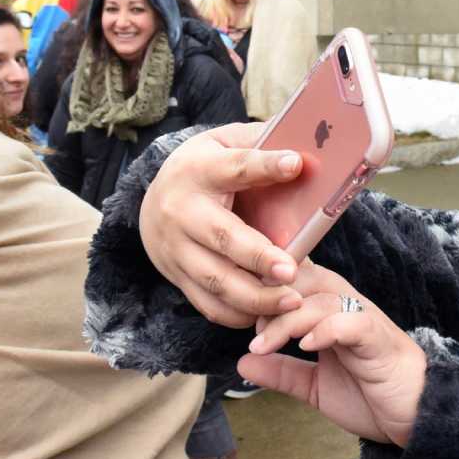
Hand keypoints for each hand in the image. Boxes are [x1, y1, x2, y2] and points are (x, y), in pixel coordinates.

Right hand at [140, 122, 305, 326]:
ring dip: (255, 296)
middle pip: (222, 237)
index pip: (235, 166)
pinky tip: (266, 313)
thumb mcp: (223, 144)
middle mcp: (182, 211)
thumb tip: (306, 150)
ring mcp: (176, 248)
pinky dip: (238, 314)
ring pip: (215, 279)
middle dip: (258, 257)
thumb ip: (259, 144)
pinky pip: (208, 304)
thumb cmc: (205, 170)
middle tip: (291, 270)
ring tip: (291, 301)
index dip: (265, 166)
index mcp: (200, 170)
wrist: (152, 202)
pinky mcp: (177, 276)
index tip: (296, 164)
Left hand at [239, 263, 425, 445]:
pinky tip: (306, 346)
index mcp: (333, 315)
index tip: (242, 315)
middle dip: (272, 297)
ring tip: (264, 345)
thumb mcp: (317, 387)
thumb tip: (243, 362)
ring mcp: (364, 321)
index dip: (269, 289)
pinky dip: (325, 330)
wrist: (416, 419)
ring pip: (322, 301)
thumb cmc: (373, 398)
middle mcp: (348, 310)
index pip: (299, 282)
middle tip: (250, 328)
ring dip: (287, 321)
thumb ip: (284, 372)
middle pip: (307, 279)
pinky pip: (351, 322)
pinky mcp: (378, 340)